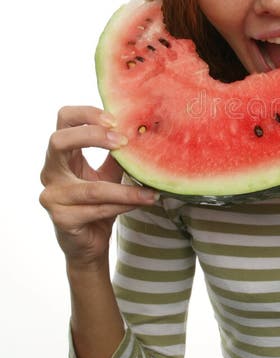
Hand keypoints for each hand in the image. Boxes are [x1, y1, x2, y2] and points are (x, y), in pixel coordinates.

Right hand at [39, 105, 157, 268]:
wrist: (90, 244)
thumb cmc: (99, 204)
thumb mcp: (109, 173)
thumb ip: (117, 154)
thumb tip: (141, 131)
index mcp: (62, 155)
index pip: (63, 119)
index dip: (86, 114)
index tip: (115, 120)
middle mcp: (50, 172)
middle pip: (58, 141)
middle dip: (93, 137)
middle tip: (123, 142)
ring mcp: (51, 196)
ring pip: (92, 188)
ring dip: (125, 190)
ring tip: (150, 191)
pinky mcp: (60, 218)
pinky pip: (97, 209)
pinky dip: (123, 205)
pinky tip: (142, 202)